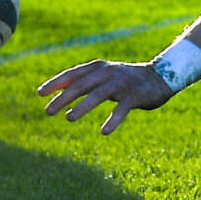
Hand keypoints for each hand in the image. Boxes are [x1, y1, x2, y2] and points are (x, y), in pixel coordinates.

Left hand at [37, 60, 171, 134]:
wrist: (160, 77)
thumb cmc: (125, 80)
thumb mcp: (103, 78)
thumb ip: (83, 84)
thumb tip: (57, 95)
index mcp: (98, 68)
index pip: (73, 74)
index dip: (56, 83)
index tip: (40, 93)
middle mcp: (108, 72)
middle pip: (81, 84)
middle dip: (63, 98)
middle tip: (48, 112)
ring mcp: (121, 83)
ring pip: (98, 94)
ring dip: (82, 106)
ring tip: (69, 118)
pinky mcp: (135, 95)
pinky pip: (122, 109)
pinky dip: (113, 120)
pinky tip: (104, 131)